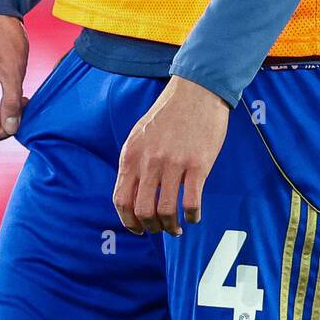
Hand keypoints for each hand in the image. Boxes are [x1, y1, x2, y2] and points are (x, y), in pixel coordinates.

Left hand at [113, 76, 228, 235]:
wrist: (196, 90)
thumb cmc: (169, 112)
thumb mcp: (140, 134)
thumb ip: (135, 161)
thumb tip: (133, 193)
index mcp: (131, 154)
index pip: (121, 199)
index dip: (128, 221)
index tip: (138, 229)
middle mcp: (149, 161)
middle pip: (143, 210)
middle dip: (151, 227)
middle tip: (160, 228)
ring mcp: (174, 163)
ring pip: (166, 211)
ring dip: (171, 226)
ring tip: (177, 226)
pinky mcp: (198, 164)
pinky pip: (191, 202)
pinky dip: (192, 216)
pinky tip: (194, 215)